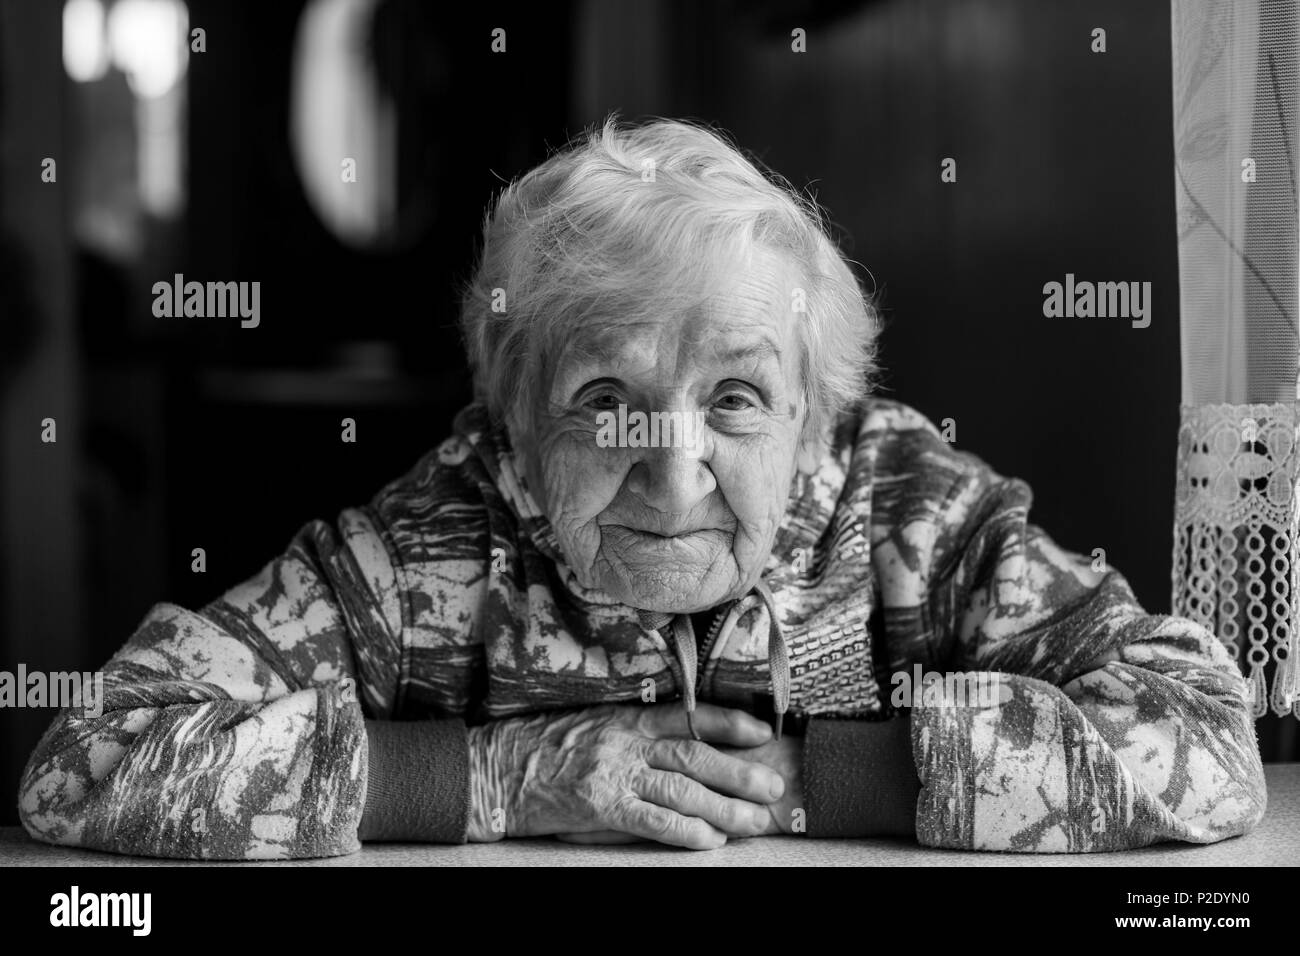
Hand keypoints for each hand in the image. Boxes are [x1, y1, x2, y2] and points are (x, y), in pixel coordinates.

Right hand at [552, 733, 804, 842]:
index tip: (762, 732)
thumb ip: (635, 737)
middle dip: (740, 771)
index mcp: (627, 717)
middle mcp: (626, 740)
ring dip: (726, 807)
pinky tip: (711, 839)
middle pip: (696, 755)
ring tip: (756, 821)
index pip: (689, 716)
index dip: (729, 723)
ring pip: (683, 789)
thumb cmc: (542, 746)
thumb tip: (684, 754)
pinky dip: (687, 831)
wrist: (495, 768)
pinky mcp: (600, 806)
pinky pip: (653, 820)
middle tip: (774, 785)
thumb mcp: (593, 726)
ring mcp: (614, 773)